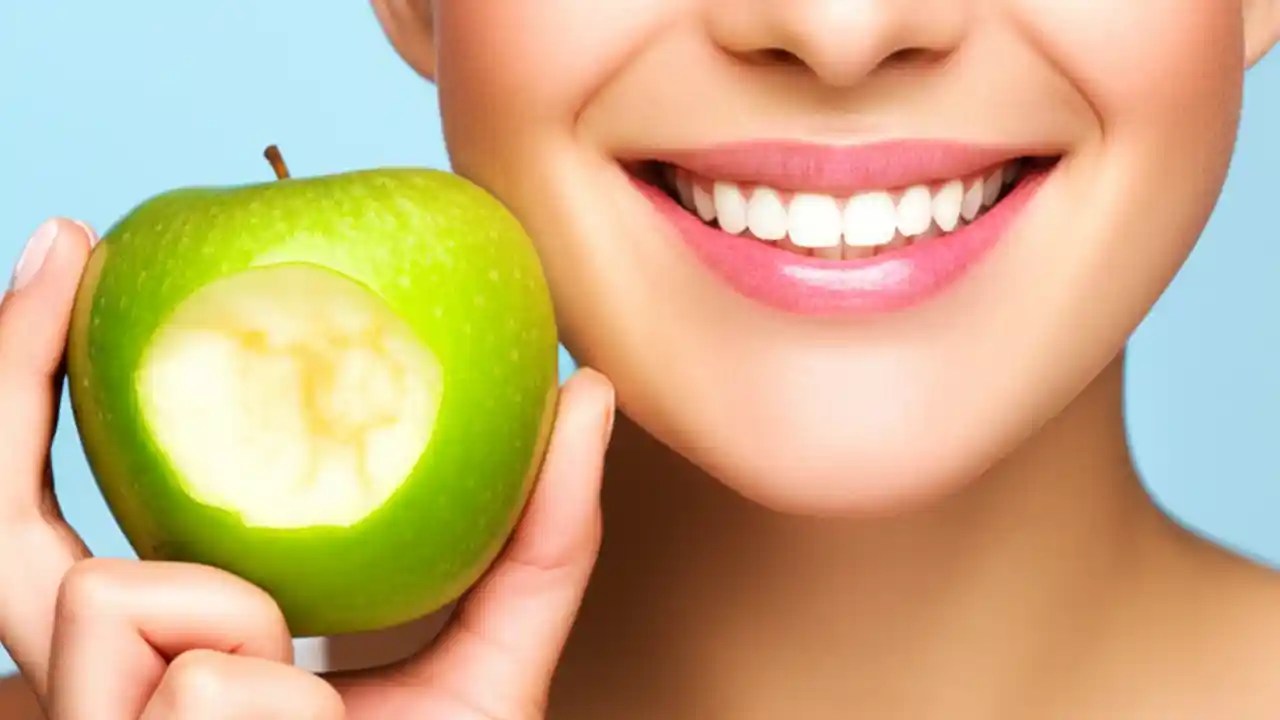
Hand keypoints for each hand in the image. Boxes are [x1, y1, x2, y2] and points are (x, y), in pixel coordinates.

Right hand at [0, 218, 616, 718]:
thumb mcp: (492, 658)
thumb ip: (540, 537)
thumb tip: (586, 389)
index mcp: (166, 638)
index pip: (50, 497)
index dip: (32, 374)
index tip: (76, 249)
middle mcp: (101, 680)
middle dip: (7, 376)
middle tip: (66, 248)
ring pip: (113, 603)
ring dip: (239, 629)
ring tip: (307, 679)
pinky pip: (187, 671)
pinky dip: (263, 689)